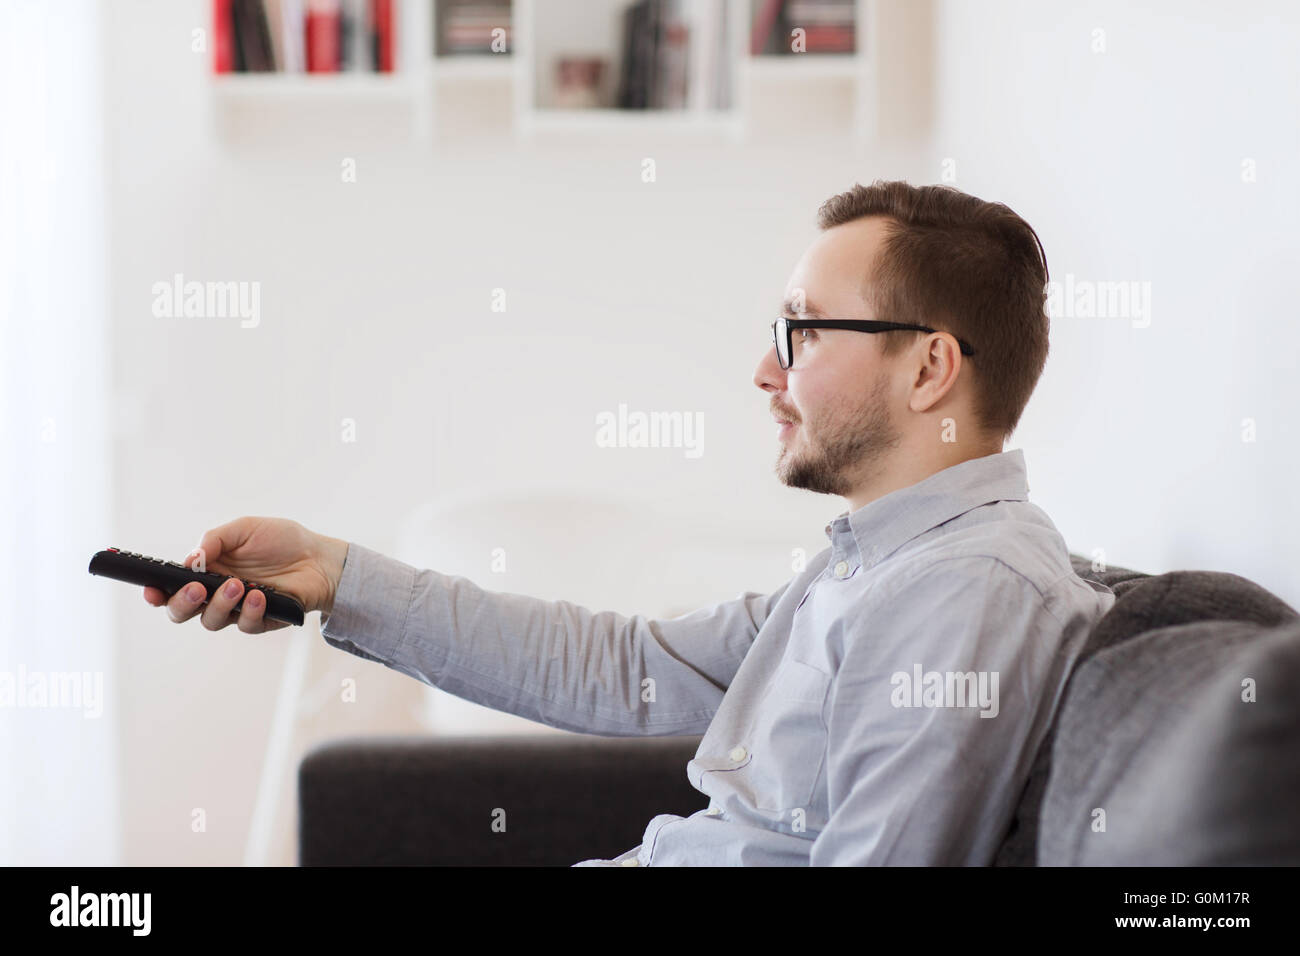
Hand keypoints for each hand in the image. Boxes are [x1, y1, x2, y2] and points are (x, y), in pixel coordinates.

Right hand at [142, 516, 348, 632]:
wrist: (319, 557)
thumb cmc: (282, 541)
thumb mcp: (245, 528)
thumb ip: (215, 539)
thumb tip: (191, 558)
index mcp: (206, 571)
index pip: (172, 587)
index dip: (156, 592)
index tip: (150, 590)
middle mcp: (216, 593)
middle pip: (182, 611)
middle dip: (181, 603)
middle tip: (197, 589)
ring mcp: (236, 609)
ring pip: (211, 621)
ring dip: (220, 604)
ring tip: (238, 585)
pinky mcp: (260, 620)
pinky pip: (245, 624)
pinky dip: (250, 610)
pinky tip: (259, 594)